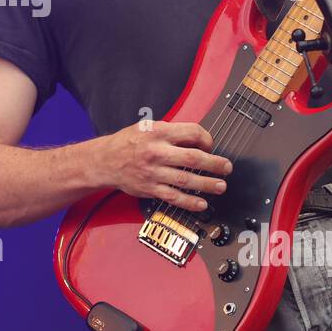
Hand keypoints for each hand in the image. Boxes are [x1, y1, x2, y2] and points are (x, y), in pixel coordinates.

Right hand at [99, 120, 231, 211]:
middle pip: (192, 158)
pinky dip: (189, 202)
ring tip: (220, 186)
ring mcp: (153, 172)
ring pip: (185, 180)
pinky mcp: (150, 189)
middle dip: (214, 164)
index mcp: (158, 133)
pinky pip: (173, 197)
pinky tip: (201, 204)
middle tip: (227, 167)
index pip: (191, 133)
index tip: (211, 146)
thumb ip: (171, 132)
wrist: (105, 161)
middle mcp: (156, 152)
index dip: (207, 139)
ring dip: (206, 184)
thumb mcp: (148, 127)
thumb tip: (197, 139)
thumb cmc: (128, 142)